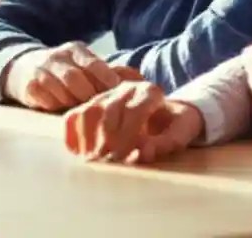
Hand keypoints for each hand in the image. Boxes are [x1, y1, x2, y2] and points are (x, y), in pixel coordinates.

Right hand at [5, 41, 137, 111]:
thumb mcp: (84, 66)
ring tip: (86, 116)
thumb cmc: (64, 72)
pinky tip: (65, 114)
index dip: (106, 80)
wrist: (22, 68)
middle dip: (90, 97)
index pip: (94, 63)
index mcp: (75, 50)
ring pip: (62, 90)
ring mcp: (41, 70)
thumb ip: (110, 73)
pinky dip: (57, 107)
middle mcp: (57, 56)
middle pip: (77, 78)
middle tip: (103, 113)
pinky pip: (46, 99)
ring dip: (75, 104)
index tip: (117, 95)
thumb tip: (142, 80)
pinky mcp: (29, 86)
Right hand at [63, 81, 202, 163]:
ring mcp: (106, 94)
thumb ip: (165, 143)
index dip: (128, 136)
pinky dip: (71, 133)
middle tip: (107, 164)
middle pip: (108, 111)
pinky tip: (77, 152)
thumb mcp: (181, 133)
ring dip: (88, 138)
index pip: (134, 111)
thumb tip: (143, 153)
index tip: (124, 158)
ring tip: (93, 161)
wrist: (166, 114)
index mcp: (149, 91)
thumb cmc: (175, 126)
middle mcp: (126, 88)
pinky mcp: (91, 103)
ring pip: (88, 110)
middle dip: (107, 141)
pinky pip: (74, 115)